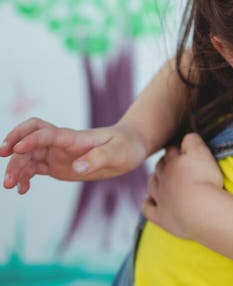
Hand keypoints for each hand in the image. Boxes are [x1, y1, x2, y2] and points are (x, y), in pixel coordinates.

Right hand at [1, 117, 147, 193]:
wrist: (131, 146)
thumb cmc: (126, 146)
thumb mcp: (119, 152)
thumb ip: (98, 158)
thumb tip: (77, 167)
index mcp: (75, 137)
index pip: (47, 133)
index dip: (31, 139)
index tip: (16, 149)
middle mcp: (62, 143)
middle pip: (30, 139)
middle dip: (14, 147)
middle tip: (5, 161)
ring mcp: (57, 153)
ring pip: (28, 155)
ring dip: (16, 167)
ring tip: (9, 185)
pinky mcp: (57, 165)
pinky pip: (34, 168)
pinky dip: (24, 176)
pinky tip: (21, 189)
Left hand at [142, 133, 222, 238]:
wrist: (201, 211)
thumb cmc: (205, 179)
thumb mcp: (202, 152)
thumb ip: (192, 140)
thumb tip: (187, 136)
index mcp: (172, 162)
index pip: (172, 150)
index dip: (179, 148)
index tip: (185, 149)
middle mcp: (162, 178)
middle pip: (160, 166)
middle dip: (166, 162)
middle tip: (176, 163)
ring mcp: (160, 198)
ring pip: (152, 185)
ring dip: (155, 180)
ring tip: (164, 180)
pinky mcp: (161, 216)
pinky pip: (147, 207)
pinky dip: (148, 202)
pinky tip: (152, 201)